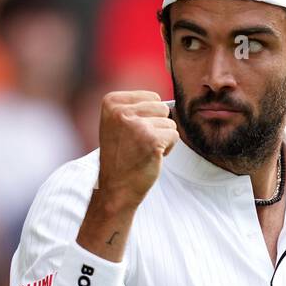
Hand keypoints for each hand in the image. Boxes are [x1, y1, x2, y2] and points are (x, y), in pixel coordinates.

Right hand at [96, 90, 178, 211]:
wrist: (116, 188)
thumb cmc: (121, 157)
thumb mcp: (117, 124)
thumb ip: (134, 107)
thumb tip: (168, 102)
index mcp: (111, 102)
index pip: (151, 97)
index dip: (148, 117)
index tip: (132, 133)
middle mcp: (122, 111)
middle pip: (162, 107)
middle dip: (157, 126)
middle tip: (140, 144)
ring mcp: (137, 125)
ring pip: (169, 121)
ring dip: (162, 138)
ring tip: (144, 150)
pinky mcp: (152, 140)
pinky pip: (174, 135)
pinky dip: (168, 148)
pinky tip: (152, 157)